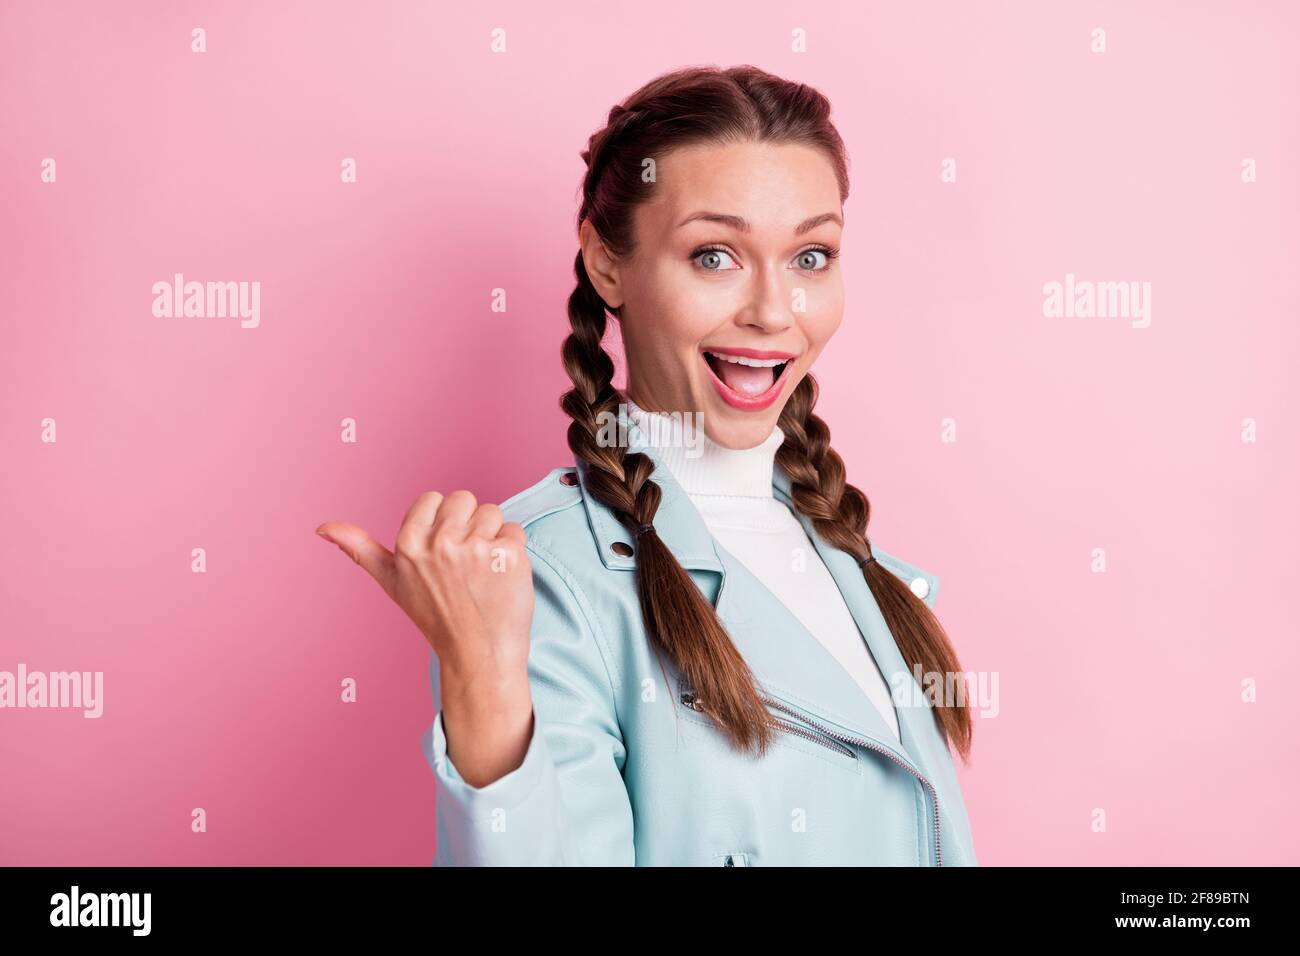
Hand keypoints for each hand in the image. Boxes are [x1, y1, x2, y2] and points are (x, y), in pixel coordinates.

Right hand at [315, 490, 534, 680]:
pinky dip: (513, 552)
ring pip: (493, 512)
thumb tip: (322, 528)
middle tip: (465, 564)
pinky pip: (515, 531)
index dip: (442, 523)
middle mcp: (440, 542)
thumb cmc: (436, 617)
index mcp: (409, 542)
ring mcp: (476, 548)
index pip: (434, 499)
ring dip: (493, 537)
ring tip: (484, 571)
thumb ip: (359, 549)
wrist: (477, 654)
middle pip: (465, 499)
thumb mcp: (391, 582)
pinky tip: (502, 577)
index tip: (443, 552)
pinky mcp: (508, 555)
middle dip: (468, 525)